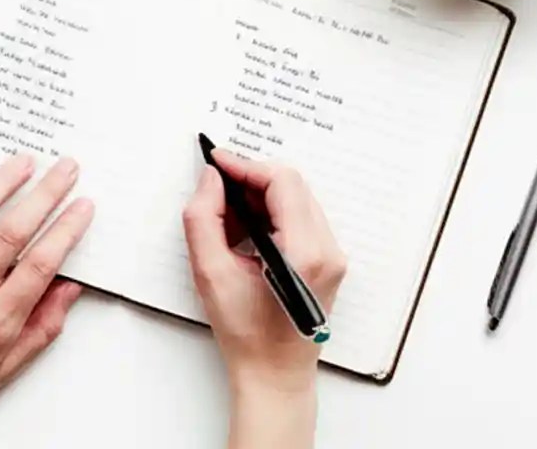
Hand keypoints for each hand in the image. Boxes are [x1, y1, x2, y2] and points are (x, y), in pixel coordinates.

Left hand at [0, 152, 93, 448]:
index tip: (84, 205)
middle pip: (14, 231)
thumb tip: (69, 288)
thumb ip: (41, 328)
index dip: (67, 230)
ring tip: (24, 161)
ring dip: (2, 182)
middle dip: (47, 194)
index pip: (42, 264)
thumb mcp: (4, 369)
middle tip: (66, 169)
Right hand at [182, 149, 345, 448]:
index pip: (282, 182)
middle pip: (292, 186)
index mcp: (305, 252)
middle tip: (216, 186)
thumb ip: (204, 218)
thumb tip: (211, 180)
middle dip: (252, 178)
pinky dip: (272, 212)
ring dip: (261, 195)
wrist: (274, 374)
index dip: (245, 165)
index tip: (216, 161)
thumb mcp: (211, 273)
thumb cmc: (245, 334)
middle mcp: (328, 249)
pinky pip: (300, 217)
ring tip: (226, 211)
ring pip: (297, 199)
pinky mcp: (328, 260)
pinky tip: (245, 227)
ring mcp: (333, 254)